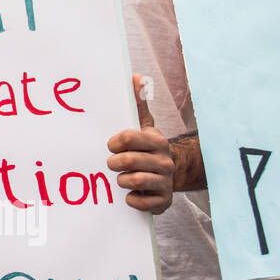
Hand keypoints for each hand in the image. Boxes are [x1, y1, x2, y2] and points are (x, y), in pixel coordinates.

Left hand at [106, 74, 174, 214]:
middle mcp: (164, 161)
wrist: (169, 174)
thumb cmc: (147, 147)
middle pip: (129, 160)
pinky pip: (143, 203)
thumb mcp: (143, 125)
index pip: (128, 137)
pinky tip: (129, 195)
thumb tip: (135, 77)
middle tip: (111, 163)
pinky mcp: (164, 201)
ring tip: (120, 178)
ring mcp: (165, 182)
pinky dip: (132, 200)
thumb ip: (137, 103)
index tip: (111, 145)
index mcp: (157, 140)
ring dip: (121, 180)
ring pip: (135, 181)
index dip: (114, 142)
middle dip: (114, 162)